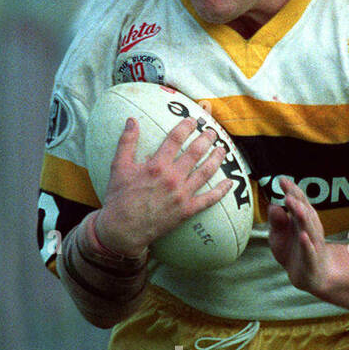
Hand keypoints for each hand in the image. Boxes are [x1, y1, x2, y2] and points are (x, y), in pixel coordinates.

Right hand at [95, 117, 231, 257]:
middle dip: (206, 138)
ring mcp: (182, 195)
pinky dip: (221, 191)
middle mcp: (172, 178)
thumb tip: (131, 120)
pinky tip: (230, 183)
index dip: (186, 126)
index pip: (176, 138)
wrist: (123, 229)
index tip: (193, 120)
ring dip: (216, 158)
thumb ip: (127, 142)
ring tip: (223, 149)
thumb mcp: (119, 167)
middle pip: (195, 152)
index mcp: (156, 165)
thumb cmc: (119, 198)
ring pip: (206, 172)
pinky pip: (209, 199)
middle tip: (212, 132)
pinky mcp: (186, 210)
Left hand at [267, 179, 334, 295]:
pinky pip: (310, 251)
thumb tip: (273, 205)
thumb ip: (276, 221)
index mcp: (302, 220)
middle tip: (288, 192)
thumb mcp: (279, 235)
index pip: (298, 202)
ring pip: (309, 230)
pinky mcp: (311, 261)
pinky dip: (307, 244)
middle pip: (305, 213)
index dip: (291, 191)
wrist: (310, 275)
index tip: (281, 180)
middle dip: (298, 202)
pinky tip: (303, 236)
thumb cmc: (293, 250)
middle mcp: (309, 229)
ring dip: (303, 218)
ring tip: (295, 207)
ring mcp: (312, 245)